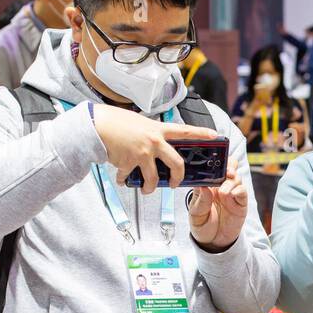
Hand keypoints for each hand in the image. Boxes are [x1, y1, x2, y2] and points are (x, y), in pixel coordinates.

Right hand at [92, 104, 216, 195]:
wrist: (97, 125)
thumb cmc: (118, 123)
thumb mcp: (141, 124)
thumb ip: (153, 134)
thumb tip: (160, 148)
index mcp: (159, 130)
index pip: (185, 130)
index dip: (202, 133)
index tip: (215, 135)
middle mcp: (154, 142)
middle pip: (177, 164)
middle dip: (178, 178)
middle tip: (176, 184)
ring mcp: (143, 154)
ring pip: (154, 179)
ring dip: (150, 188)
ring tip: (147, 189)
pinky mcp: (129, 163)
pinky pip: (129, 177)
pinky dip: (124, 180)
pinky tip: (121, 178)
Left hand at [188, 157, 248, 252]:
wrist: (213, 242)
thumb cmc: (202, 225)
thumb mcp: (196, 214)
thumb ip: (200, 200)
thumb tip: (204, 186)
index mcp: (208, 185)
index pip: (213, 168)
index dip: (215, 162)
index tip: (214, 162)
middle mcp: (221, 186)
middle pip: (229, 167)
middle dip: (229, 165)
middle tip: (226, 172)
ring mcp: (232, 194)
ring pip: (237, 178)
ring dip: (231, 181)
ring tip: (223, 192)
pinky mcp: (240, 203)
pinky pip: (242, 191)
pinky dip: (238, 190)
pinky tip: (231, 195)